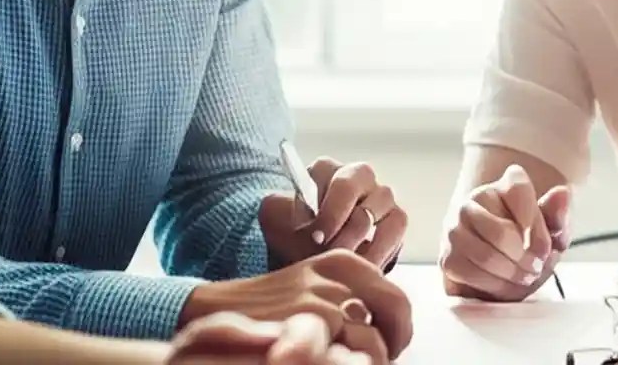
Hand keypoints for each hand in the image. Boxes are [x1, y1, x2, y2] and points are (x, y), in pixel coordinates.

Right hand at [177, 250, 412, 360]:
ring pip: (373, 342)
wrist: (219, 311)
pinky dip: (341, 364)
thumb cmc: (275, 309)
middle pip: (397, 312)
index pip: (397, 299)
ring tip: (342, 362)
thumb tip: (397, 330)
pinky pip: (347, 357)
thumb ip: (356, 300)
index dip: (399, 330)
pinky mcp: (306, 324)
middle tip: (384, 360)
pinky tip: (322, 360)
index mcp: (345, 262)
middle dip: (395, 343)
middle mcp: (338, 275)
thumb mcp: (318, 290)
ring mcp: (322, 299)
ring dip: (367, 361)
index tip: (388, 347)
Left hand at [261, 158, 407, 270]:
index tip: (315, 237)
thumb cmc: (292, 238)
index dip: (322, 206)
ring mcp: (378, 195)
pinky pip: (395, 226)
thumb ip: (289, 223)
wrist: (308, 262)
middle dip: (341, 221)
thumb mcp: (278, 227)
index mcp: (323, 170)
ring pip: (379, 203)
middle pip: (354, 183)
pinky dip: (380, 250)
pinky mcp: (395, 218)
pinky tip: (364, 268)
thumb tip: (313, 237)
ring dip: (360, 238)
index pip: (324, 172)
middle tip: (329, 251)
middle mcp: (355, 175)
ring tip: (344, 264)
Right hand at [439, 164, 570, 300]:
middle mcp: (474, 201)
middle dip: (525, 257)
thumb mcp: (551, 227)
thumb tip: (562, 194)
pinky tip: (508, 283)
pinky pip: (472, 274)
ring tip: (526, 276)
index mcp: (503, 185)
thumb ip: (557, 213)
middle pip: (501, 232)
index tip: (546, 245)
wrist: (502, 257)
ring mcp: (455, 229)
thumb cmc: (529, 239)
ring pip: (486, 256)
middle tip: (537, 266)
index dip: (535, 221)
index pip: (518, 189)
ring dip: (512, 273)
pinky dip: (496, 285)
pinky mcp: (448, 257)